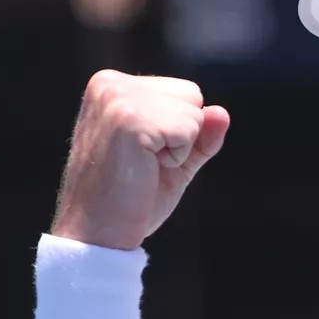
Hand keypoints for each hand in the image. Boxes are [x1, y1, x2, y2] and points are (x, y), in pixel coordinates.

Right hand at [52, 71, 231, 249]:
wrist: (97, 235)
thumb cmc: (130, 202)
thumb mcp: (173, 162)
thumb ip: (200, 136)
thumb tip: (222, 112)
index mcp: (112, 86)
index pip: (183, 92)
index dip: (178, 132)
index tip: (141, 157)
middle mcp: (110, 83)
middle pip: (192, 95)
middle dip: (182, 136)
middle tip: (143, 166)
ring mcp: (117, 99)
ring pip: (194, 111)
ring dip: (180, 148)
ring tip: (142, 168)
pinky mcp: (130, 119)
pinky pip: (189, 128)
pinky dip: (178, 157)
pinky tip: (145, 171)